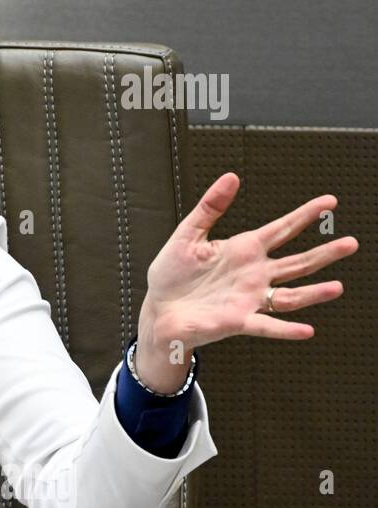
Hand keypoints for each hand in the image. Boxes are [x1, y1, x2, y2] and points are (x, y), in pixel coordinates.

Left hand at [138, 173, 358, 366]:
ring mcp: (249, 299)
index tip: (330, 202)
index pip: (282, 229)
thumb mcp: (188, 235)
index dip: (305, 215)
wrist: (157, 309)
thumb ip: (210, 207)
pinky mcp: (237, 321)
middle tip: (350, 243)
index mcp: (244, 250)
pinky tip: (306, 330)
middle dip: (324, 254)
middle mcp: (254, 274)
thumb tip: (231, 177)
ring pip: (289, 296)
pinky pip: (266, 325)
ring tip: (337, 287)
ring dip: (313, 293)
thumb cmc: (172, 274)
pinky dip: (285, 329)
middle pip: (296, 263)